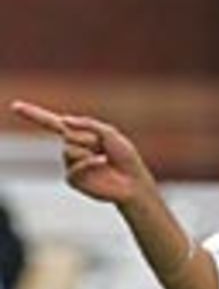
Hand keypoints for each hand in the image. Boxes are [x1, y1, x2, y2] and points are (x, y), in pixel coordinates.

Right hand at [10, 101, 155, 205]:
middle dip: (88, 139)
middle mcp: (71, 148)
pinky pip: (74, 167)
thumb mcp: (109, 132)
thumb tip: (63, 120)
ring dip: (89, 151)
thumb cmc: (124, 157)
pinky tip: (100, 167)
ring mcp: (70, 164)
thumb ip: (87, 123)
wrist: (132, 182)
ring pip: (69, 150)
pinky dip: (88, 165)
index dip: (34, 115)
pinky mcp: (73, 179)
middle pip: (68, 135)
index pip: (51, 122)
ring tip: (102, 158)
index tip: (15, 106)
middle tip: (103, 148)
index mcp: (78, 135)